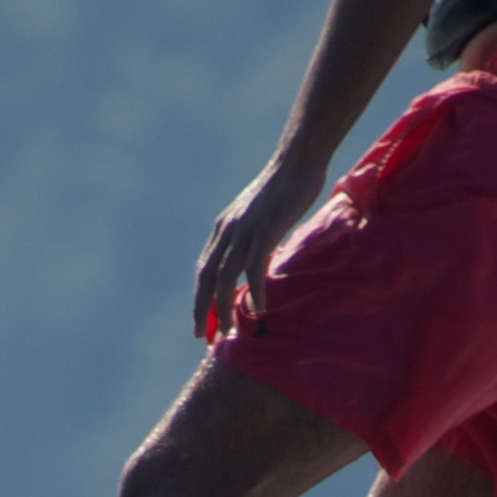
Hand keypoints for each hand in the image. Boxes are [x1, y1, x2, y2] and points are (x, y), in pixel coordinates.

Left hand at [193, 142, 328, 336]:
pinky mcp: (264, 231)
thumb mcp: (259, 215)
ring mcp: (245, 231)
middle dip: (202, 308)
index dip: (201, 295)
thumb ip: (253, 236)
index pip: (205, 267)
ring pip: (225, 276)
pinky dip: (254, 291)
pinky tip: (259, 309)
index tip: (201, 318)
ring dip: (224, 306)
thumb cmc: (284, 187)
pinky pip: (254, 268)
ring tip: (229, 331)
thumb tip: (258, 258)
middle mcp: (228, 230)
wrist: (296, 161)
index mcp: (224, 227)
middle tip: (200, 335)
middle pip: (207, 276)